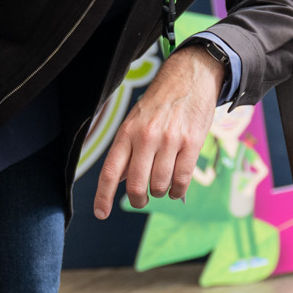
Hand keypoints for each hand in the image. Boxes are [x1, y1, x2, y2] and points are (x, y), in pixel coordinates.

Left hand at [93, 46, 221, 217]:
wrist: (190, 78)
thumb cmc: (160, 104)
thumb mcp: (135, 122)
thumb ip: (128, 151)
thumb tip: (121, 181)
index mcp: (127, 132)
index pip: (111, 171)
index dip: (104, 196)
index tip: (101, 213)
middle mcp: (146, 137)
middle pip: (137, 185)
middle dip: (138, 200)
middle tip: (141, 200)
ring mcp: (170, 140)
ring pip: (160, 185)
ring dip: (160, 192)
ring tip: (162, 186)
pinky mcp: (191, 143)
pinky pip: (182, 179)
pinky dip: (178, 190)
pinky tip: (176, 187)